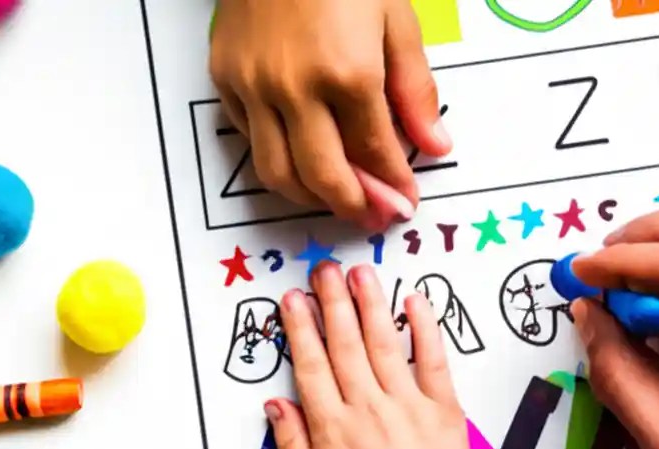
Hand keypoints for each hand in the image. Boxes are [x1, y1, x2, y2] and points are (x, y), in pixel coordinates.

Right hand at [210, 0, 451, 228]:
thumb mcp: (396, 20)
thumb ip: (415, 90)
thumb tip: (434, 146)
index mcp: (347, 74)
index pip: (375, 153)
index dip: (394, 186)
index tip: (406, 203)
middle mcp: (295, 89)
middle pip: (324, 177)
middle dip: (353, 207)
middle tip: (372, 218)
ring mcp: (253, 86)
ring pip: (277, 172)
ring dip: (311, 197)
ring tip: (337, 198)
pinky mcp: (225, 77)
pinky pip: (250, 139)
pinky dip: (277, 159)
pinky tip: (301, 158)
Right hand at [269, 263, 578, 448]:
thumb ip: (294, 444)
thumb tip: (275, 405)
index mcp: (333, 429)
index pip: (311, 366)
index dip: (300, 329)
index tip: (293, 299)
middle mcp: (367, 409)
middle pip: (344, 344)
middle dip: (332, 302)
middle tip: (323, 270)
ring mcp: (407, 405)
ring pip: (383, 343)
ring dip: (370, 303)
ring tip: (360, 273)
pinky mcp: (443, 409)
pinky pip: (433, 359)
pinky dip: (424, 328)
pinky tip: (415, 301)